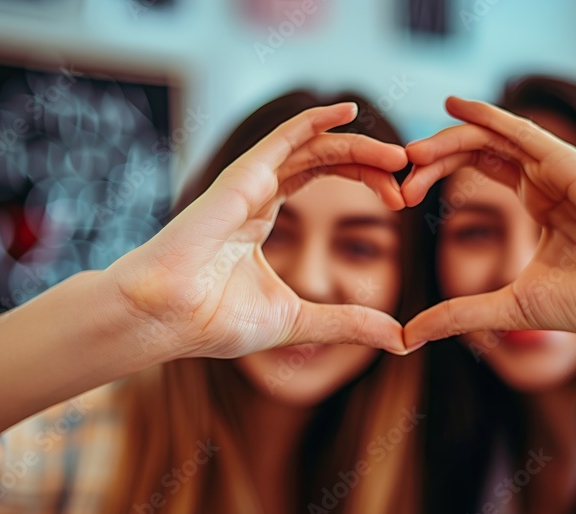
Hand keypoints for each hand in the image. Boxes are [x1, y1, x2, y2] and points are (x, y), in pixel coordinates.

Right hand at [106, 103, 409, 358]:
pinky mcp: (241, 177)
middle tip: (409, 174)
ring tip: (399, 156)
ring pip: (311, 146)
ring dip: (357, 145)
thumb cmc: (214, 320)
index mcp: (263, 218)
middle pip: (323, 159)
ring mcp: (247, 182)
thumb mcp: (300, 321)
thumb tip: (400, 340)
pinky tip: (347, 111)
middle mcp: (256, 193)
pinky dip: (315, 121)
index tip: (401, 201)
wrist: (166, 318)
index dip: (363, 182)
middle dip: (368, 163)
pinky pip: (283, 138)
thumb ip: (348, 323)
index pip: (321, 179)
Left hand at [401, 97, 575, 345]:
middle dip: (430, 162)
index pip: (475, 172)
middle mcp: (543, 178)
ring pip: (489, 138)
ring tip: (410, 156)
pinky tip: (453, 107)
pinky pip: (518, 130)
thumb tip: (408, 336)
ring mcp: (555, 166)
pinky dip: (485, 116)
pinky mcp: (565, 161)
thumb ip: (460, 314)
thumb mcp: (513, 307)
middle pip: (474, 152)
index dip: (435, 178)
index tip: (402, 200)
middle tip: (397, 186)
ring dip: (446, 141)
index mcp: (537, 203)